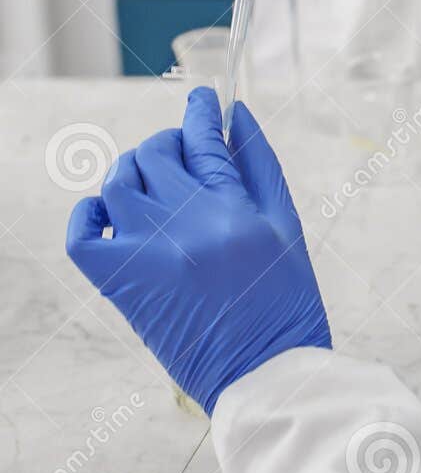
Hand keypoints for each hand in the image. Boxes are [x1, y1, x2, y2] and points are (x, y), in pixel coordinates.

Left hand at [66, 88, 330, 415]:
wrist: (265, 374)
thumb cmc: (286, 299)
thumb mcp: (286, 223)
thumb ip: (260, 164)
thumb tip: (235, 113)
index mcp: (231, 208)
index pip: (201, 136)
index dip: (199, 109)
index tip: (201, 98)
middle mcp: (184, 225)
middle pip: (155, 153)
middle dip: (169, 143)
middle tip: (184, 155)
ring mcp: (148, 255)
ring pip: (117, 182)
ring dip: (132, 171)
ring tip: (152, 185)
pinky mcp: (122, 286)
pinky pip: (83, 237)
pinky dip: (88, 215)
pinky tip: (111, 214)